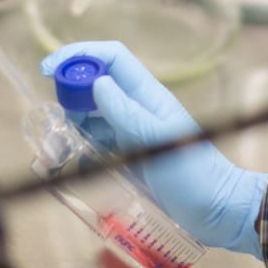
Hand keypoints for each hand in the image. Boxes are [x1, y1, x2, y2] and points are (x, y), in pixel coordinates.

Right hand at [40, 42, 267, 257]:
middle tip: (51, 128)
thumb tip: (97, 83)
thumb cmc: (197, 175)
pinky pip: (94, 147)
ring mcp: (130, 134)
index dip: (80, 55)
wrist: (219, 212)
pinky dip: (77, 153)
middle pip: (91, 89)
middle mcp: (136, 110)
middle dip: (66, 100)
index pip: (111, 59)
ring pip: (88, 120)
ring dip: (66, 131)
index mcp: (148, 96)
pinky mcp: (126, 159)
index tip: (49, 68)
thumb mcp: (160, 143)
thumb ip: (127, 114)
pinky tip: (69, 168)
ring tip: (53, 156)